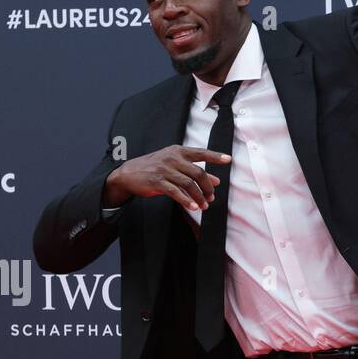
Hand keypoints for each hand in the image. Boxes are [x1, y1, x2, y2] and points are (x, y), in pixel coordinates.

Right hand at [102, 145, 231, 210]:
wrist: (128, 174)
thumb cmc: (154, 169)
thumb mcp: (174, 166)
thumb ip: (194, 172)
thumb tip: (216, 180)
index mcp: (178, 151)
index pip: (201, 153)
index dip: (215, 156)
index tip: (228, 159)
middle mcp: (172, 158)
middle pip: (198, 173)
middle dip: (208, 187)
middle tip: (211, 198)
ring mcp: (164, 169)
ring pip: (189, 184)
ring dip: (199, 197)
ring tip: (204, 206)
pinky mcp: (157, 182)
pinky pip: (176, 192)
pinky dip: (187, 201)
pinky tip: (194, 207)